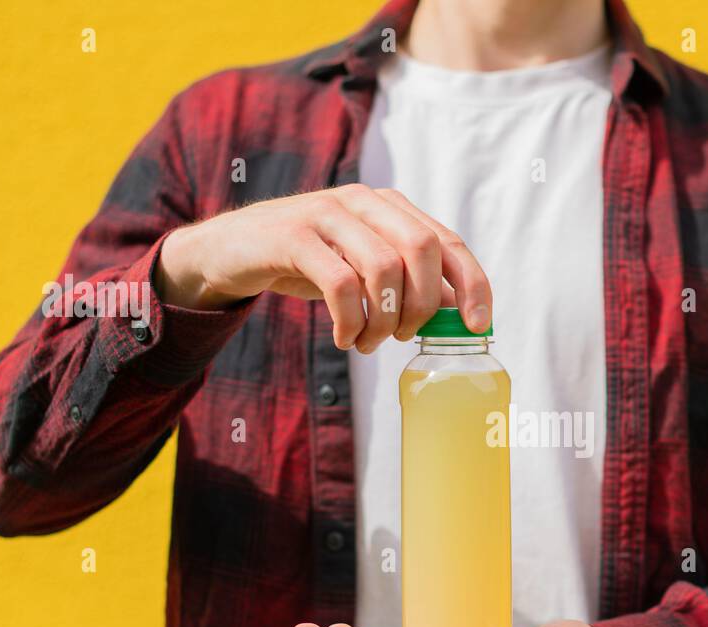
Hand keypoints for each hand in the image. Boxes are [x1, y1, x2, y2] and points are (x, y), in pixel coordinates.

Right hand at [155, 184, 491, 350]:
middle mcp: (363, 202)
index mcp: (390, 209)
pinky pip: (340, 283)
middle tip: (402, 337)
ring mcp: (327, 213)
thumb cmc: (307, 263)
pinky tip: (344, 337)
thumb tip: (458, 312)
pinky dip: (350, 321)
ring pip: (383, 267)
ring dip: (382, 321)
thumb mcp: (363, 271)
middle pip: (421, 249)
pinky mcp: (293, 236)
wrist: (231, 251)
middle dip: (422, 306)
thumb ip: (409, 284)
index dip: (472, 284)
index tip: (476, 326)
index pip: (448, 241)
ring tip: (368, 343)